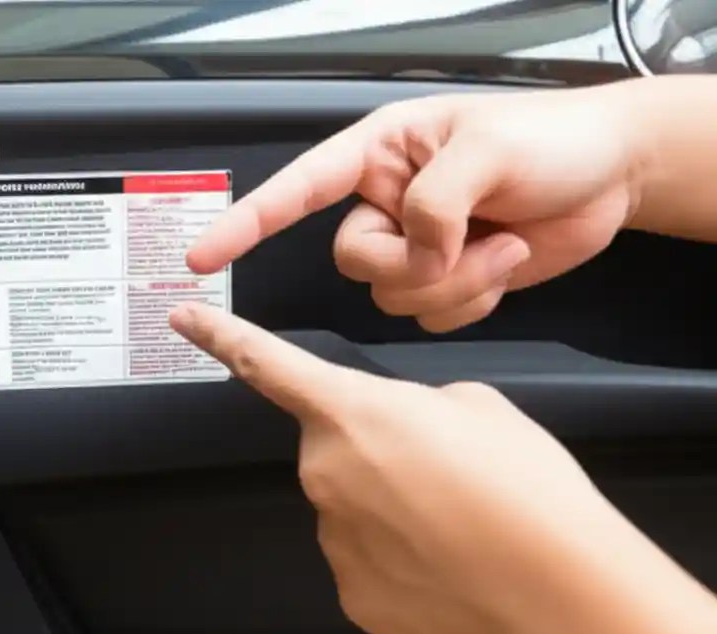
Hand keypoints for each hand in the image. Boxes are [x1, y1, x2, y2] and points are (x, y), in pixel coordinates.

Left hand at [170, 301, 619, 633]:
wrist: (557, 589)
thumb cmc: (525, 487)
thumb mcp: (478, 406)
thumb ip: (418, 407)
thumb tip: (408, 434)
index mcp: (350, 411)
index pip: (266, 363)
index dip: (220, 337)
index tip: (181, 319)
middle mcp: (324, 472)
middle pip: (335, 450)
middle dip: (376, 454)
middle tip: (445, 473)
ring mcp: (333, 538)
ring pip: (352, 509)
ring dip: (391, 509)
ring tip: (458, 523)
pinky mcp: (354, 593)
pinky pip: (367, 562)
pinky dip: (401, 561)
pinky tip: (447, 564)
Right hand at [187, 84, 648, 331]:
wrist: (614, 175)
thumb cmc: (552, 137)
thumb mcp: (487, 148)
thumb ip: (435, 201)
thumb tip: (417, 251)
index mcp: (380, 153)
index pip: (296, 190)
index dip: (245, 222)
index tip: (200, 257)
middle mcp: (387, 201)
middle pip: (354, 261)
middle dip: (414, 263)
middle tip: (470, 237)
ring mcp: (416, 243)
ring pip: (392, 296)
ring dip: (455, 281)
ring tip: (503, 242)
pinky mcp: (447, 279)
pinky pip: (431, 315)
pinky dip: (473, 300)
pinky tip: (505, 263)